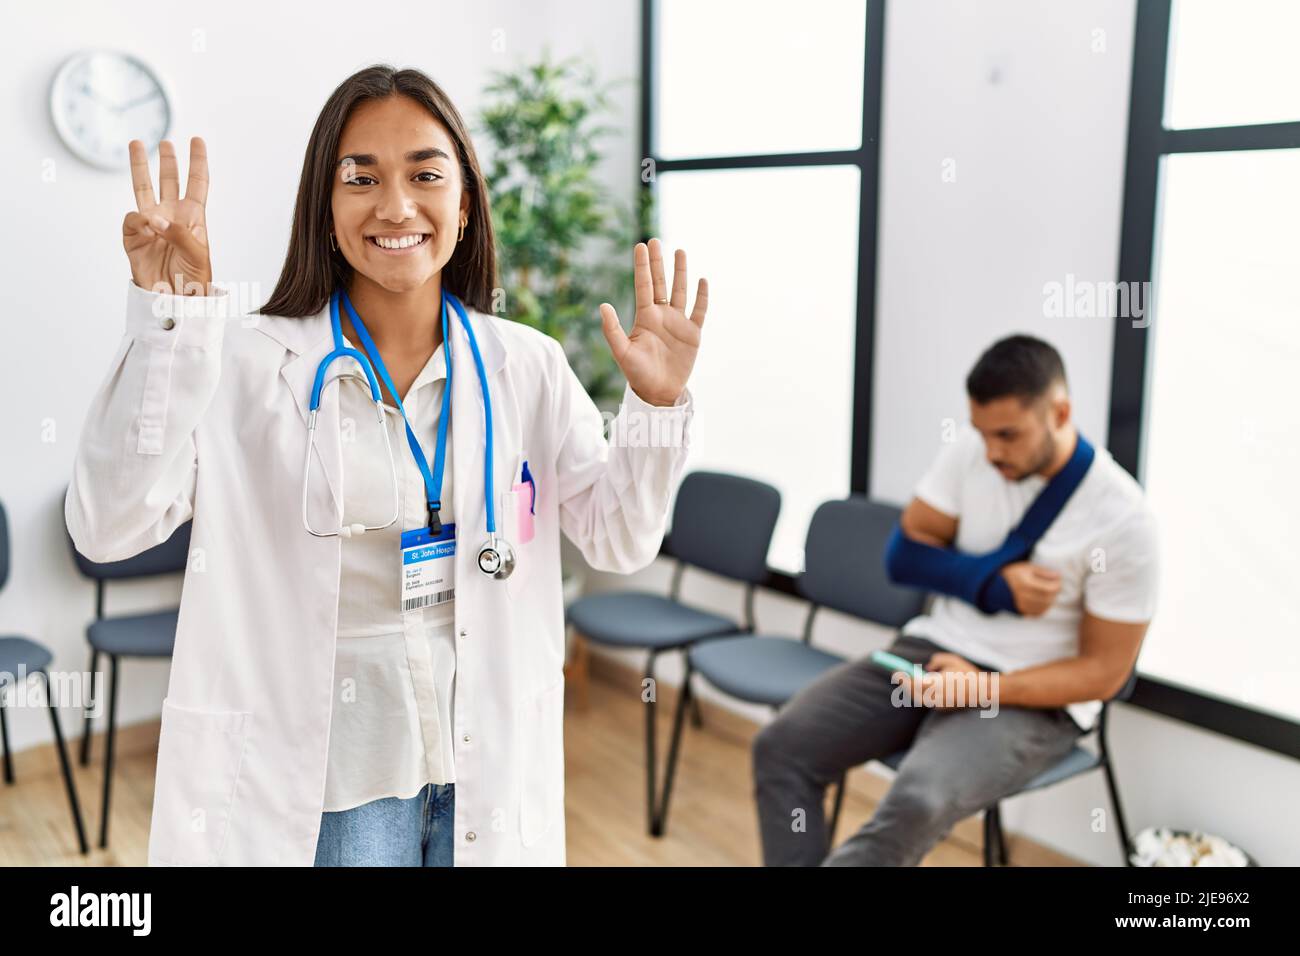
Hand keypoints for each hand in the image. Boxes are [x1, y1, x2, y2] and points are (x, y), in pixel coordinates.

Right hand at [123, 137, 212, 295]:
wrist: (173, 301)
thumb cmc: (193, 279)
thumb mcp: (198, 255)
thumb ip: (180, 233)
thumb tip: (155, 218)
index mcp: (193, 218)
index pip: (197, 184)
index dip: (198, 162)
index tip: (197, 141)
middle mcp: (171, 216)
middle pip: (169, 181)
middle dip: (168, 161)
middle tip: (166, 142)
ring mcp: (151, 224)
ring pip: (143, 189)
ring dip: (140, 167)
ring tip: (136, 145)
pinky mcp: (133, 236)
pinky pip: (132, 218)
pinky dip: (137, 219)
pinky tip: (146, 227)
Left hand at [599, 237, 707, 405]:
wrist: (659, 392)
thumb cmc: (637, 374)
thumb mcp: (622, 352)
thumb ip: (612, 329)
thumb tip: (602, 305)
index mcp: (645, 317)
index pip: (644, 286)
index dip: (643, 266)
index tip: (640, 246)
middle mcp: (662, 315)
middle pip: (660, 283)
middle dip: (659, 262)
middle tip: (655, 240)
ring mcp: (678, 323)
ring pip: (680, 291)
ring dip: (681, 272)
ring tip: (680, 251)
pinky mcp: (693, 334)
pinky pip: (699, 311)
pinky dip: (702, 297)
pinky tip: (702, 280)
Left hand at [895, 652, 984, 708]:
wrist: (982, 693)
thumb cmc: (967, 674)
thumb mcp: (952, 660)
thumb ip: (937, 660)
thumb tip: (927, 667)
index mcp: (938, 685)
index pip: (914, 683)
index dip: (903, 678)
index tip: (896, 671)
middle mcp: (937, 697)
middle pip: (913, 693)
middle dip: (905, 684)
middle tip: (898, 675)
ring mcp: (939, 705)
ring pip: (918, 698)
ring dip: (911, 690)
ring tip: (906, 680)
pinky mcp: (942, 709)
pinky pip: (926, 701)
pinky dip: (920, 694)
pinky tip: (917, 687)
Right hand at [999, 561, 1061, 616]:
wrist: (996, 584)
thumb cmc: (1014, 573)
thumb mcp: (1028, 567)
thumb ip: (1043, 571)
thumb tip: (1058, 576)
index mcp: (1026, 583)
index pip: (1050, 589)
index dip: (1057, 584)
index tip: (1057, 578)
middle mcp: (1024, 596)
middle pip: (1049, 598)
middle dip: (1055, 592)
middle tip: (1054, 585)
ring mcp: (1022, 606)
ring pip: (1045, 607)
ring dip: (1051, 599)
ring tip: (1047, 591)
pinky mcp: (1022, 612)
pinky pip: (1039, 613)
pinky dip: (1044, 607)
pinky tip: (1042, 599)